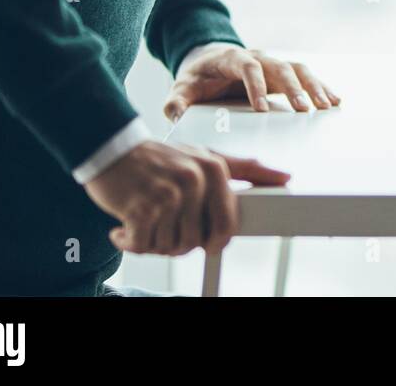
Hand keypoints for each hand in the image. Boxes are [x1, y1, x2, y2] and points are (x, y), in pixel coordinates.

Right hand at [84, 140, 290, 255]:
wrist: (110, 148)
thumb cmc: (160, 158)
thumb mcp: (206, 156)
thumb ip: (244, 168)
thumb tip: (285, 176)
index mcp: (214, 169)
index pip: (227, 224)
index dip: (216, 241)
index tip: (208, 243)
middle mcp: (194, 181)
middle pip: (195, 242)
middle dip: (176, 242)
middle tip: (163, 225)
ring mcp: (168, 194)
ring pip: (168, 246)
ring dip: (151, 242)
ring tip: (145, 218)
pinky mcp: (141, 208)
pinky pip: (141, 245)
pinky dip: (128, 242)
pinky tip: (124, 227)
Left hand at [163, 43, 340, 121]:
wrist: (210, 63)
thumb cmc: (198, 78)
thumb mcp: (182, 86)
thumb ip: (176, 100)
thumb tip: (173, 114)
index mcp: (232, 57)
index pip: (248, 67)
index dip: (256, 86)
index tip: (262, 109)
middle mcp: (258, 57)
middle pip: (281, 66)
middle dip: (294, 88)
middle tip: (305, 110)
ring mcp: (273, 63)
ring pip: (299, 69)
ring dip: (314, 86)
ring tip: (326, 106)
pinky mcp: (283, 73)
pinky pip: (307, 76)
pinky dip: (321, 87)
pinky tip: (335, 101)